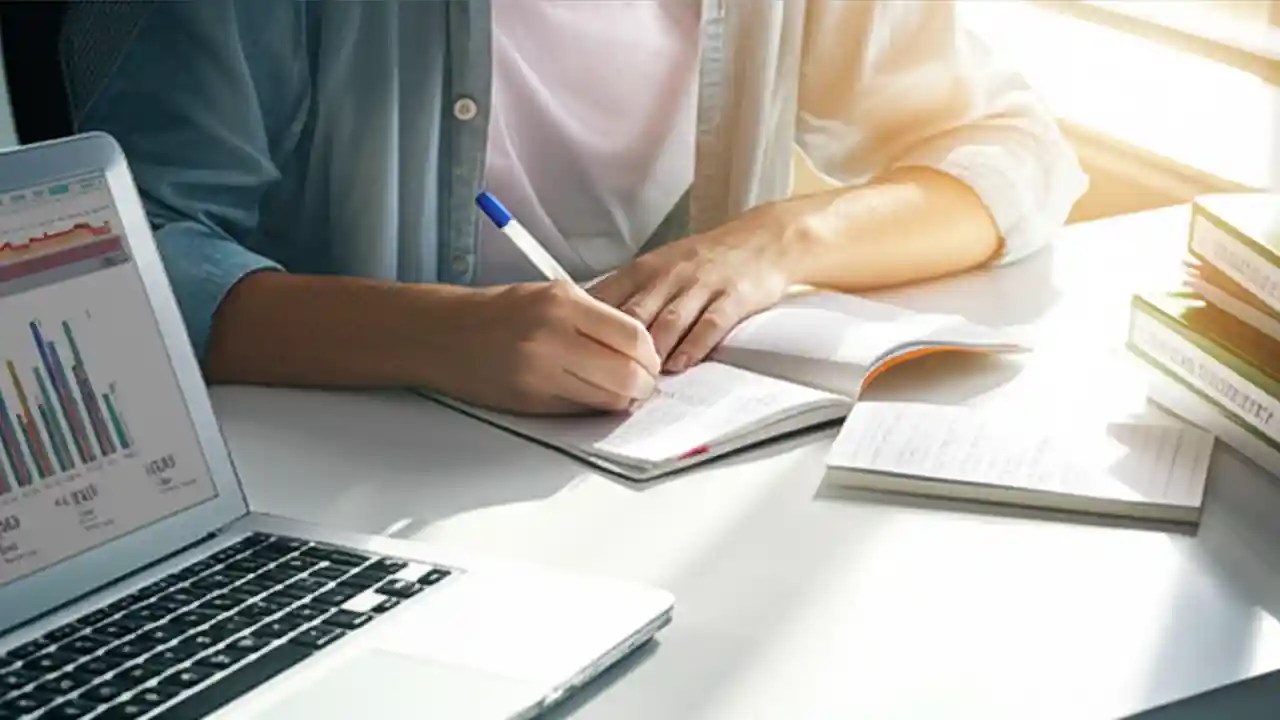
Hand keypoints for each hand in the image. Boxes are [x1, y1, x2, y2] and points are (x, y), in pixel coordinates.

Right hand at [437, 280, 659, 414]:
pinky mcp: (530, 401)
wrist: (443, 334)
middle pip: (627, 374)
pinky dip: (595, 407)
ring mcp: (540, 372)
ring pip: (609, 399)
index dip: (650, 354)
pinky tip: (589, 395)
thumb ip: (596, 318)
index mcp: (563, 303)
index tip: (650, 359)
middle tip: (642, 383)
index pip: (633, 336)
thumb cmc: (500, 313)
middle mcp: (553, 336)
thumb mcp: (551, 296)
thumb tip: (641, 349)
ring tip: (618, 391)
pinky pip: (581, 411)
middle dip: (644, 384)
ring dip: (623, 400)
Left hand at [590, 202, 797, 372]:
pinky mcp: (733, 296)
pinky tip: (681, 364)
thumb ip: (625, 296)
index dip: (588, 329)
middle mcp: (669, 275)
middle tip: (604, 377)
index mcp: (645, 270)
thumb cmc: (703, 261)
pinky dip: (694, 345)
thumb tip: (582, 325)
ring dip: (653, 350)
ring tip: (639, 379)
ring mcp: (701, 285)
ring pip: (669, 319)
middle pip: (634, 313)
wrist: (762, 241)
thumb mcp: (658, 268)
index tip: (575, 355)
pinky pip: (710, 323)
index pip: (608, 298)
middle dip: (616, 347)